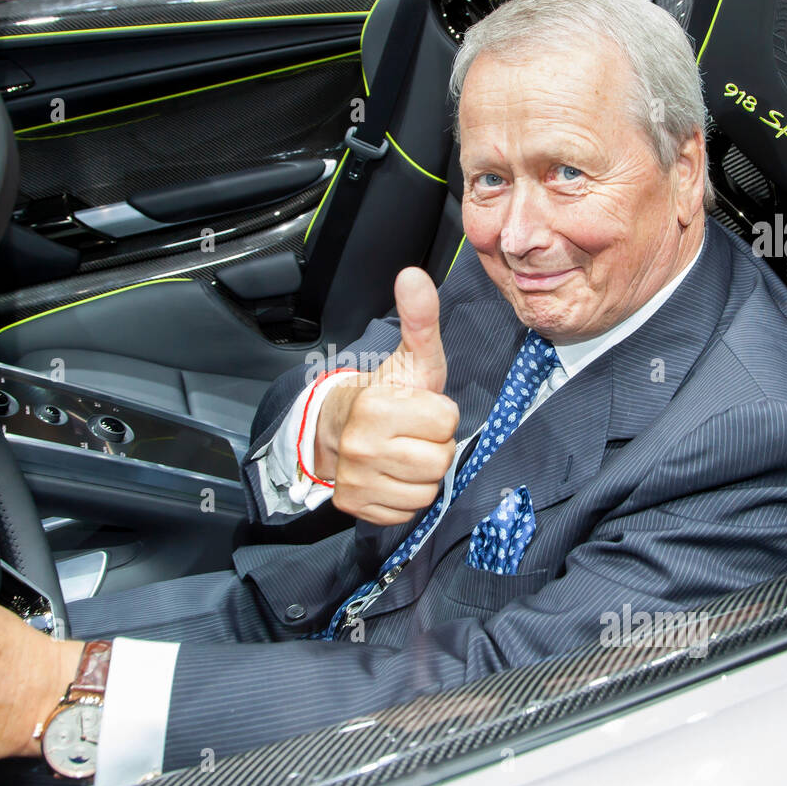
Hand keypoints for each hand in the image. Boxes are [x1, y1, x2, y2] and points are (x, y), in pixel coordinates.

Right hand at [316, 267, 459, 524]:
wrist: (340, 426)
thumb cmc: (388, 392)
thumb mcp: (411, 356)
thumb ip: (420, 318)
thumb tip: (413, 274)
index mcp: (375, 407)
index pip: (446, 422)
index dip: (440, 414)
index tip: (419, 408)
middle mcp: (361, 447)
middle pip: (440, 460)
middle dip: (434, 445)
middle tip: (413, 432)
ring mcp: (356, 480)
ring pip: (427, 490)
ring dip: (423, 473)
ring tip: (404, 452)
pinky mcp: (356, 506)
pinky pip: (408, 511)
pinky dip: (405, 495)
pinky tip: (392, 474)